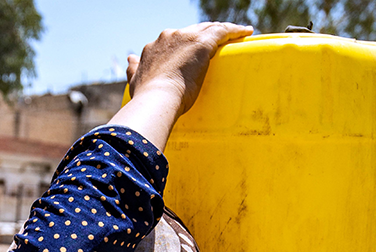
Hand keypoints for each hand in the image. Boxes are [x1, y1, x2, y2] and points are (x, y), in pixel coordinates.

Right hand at [110, 22, 252, 148]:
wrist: (156, 98)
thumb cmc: (147, 97)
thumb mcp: (136, 80)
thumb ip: (134, 68)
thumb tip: (129, 59)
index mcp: (155, 46)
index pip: (175, 40)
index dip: (185, 43)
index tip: (194, 51)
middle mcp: (169, 37)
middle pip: (192, 31)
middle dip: (205, 35)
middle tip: (218, 44)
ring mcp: (186, 38)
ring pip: (209, 28)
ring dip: (223, 30)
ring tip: (237, 34)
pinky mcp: (202, 43)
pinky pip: (223, 31)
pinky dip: (235, 30)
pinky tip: (246, 32)